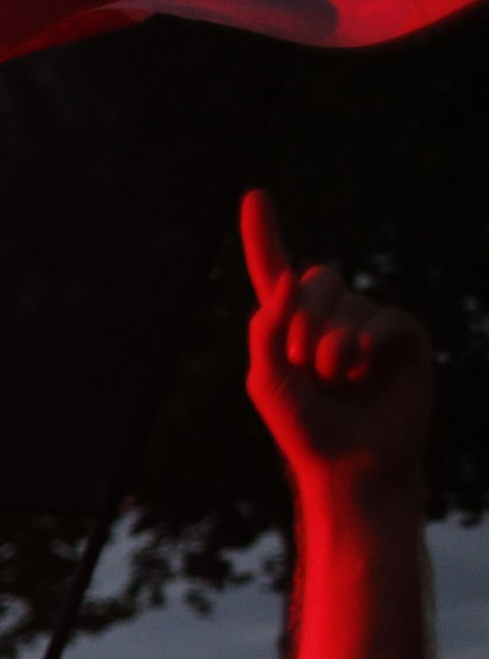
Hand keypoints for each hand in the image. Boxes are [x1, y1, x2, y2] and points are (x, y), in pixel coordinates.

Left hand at [240, 191, 432, 500]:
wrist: (350, 463)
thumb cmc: (304, 428)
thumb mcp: (267, 379)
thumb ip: (266, 327)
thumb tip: (288, 277)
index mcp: (289, 327)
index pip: (275, 272)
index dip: (264, 235)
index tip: (254, 195)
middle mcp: (330, 318)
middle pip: (317, 278)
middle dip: (303, 318)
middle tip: (303, 363)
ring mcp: (369, 325)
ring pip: (348, 302)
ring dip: (332, 345)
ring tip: (336, 380)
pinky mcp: (403, 336)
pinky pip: (385, 316)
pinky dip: (367, 341)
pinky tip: (362, 368)